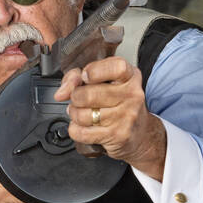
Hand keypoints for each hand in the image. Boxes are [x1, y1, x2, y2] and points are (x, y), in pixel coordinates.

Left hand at [54, 56, 166, 178]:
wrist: (140, 133)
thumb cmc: (118, 104)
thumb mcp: (104, 82)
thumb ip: (78, 78)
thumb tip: (62, 92)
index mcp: (129, 77)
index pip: (115, 67)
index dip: (94, 71)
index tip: (85, 76)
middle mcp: (131, 95)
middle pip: (87, 94)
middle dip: (75, 97)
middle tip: (80, 99)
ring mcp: (126, 116)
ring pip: (81, 115)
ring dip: (75, 114)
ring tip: (83, 113)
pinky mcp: (118, 135)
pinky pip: (81, 132)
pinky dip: (76, 130)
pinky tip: (86, 126)